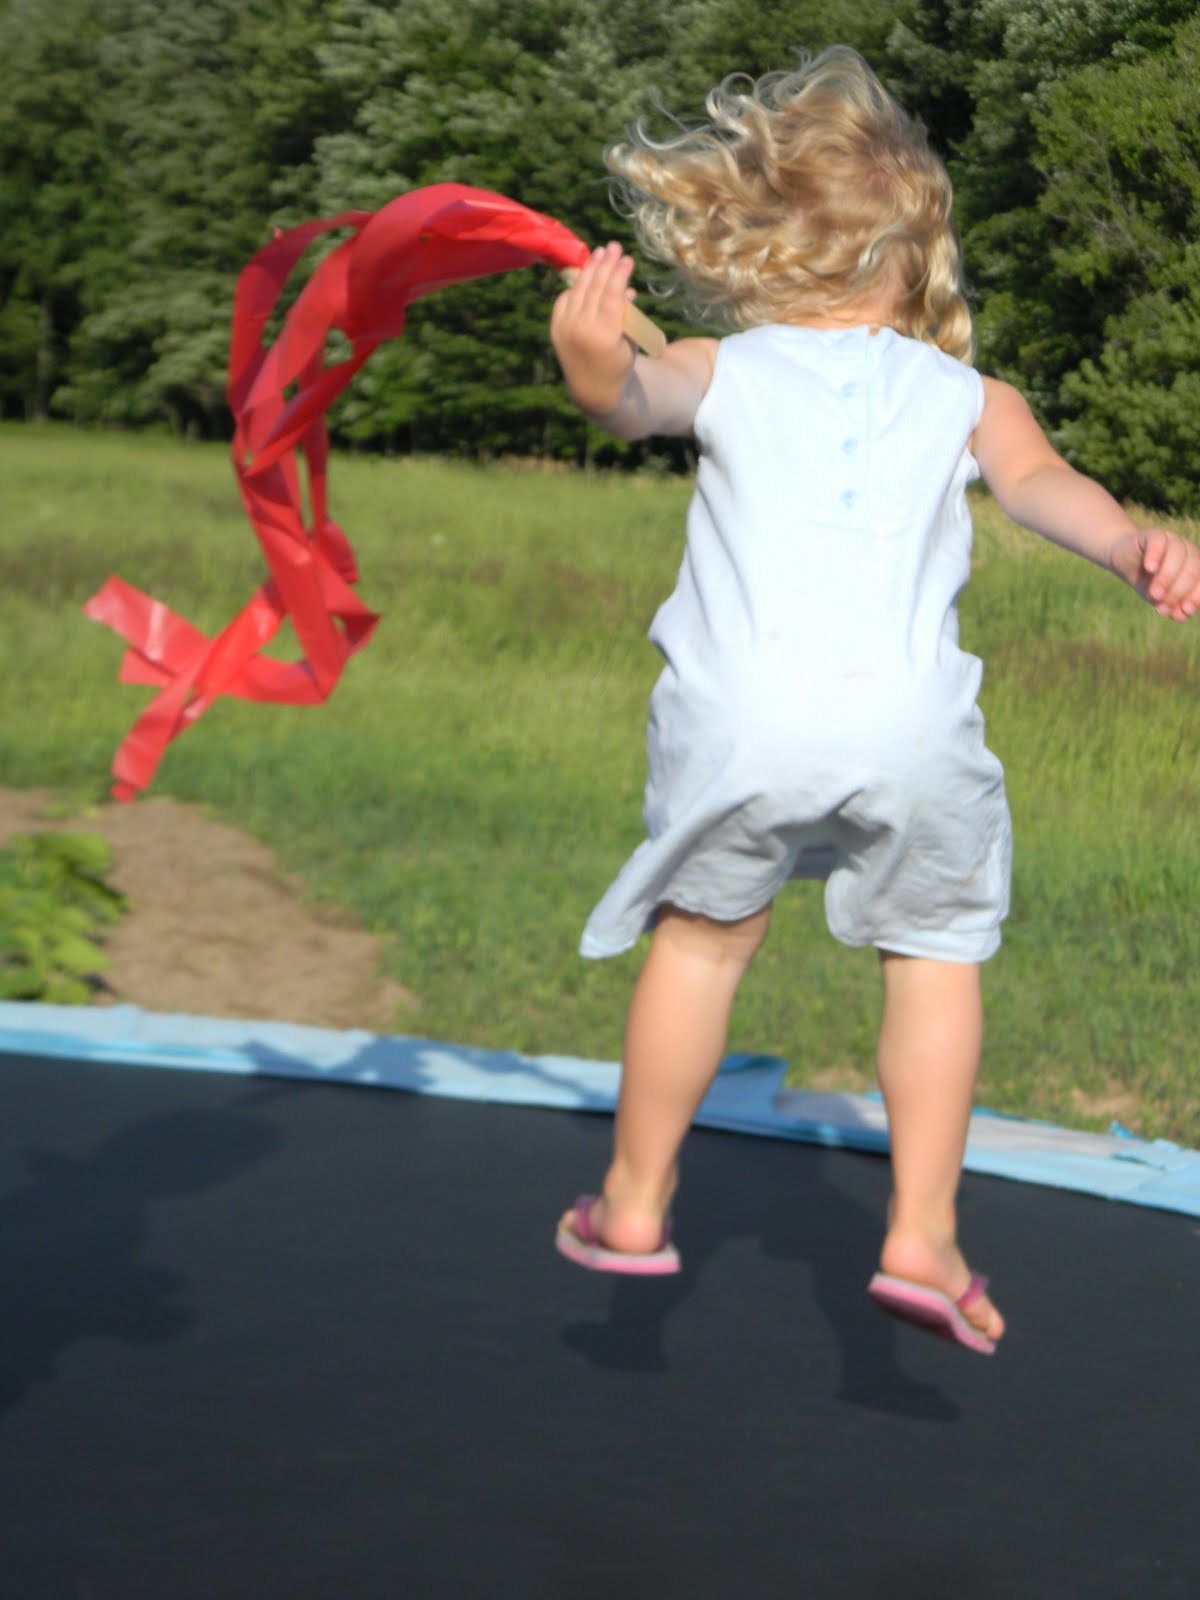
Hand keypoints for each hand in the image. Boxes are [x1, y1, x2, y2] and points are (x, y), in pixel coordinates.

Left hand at [550, 242, 637, 416]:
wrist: (592, 388)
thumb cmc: (619, 363)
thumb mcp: (630, 341)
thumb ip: (627, 315)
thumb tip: (626, 288)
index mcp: (604, 336)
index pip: (612, 295)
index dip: (619, 274)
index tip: (627, 258)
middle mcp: (581, 330)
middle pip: (594, 287)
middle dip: (605, 264)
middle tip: (614, 245)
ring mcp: (565, 329)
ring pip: (579, 290)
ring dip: (590, 269)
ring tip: (600, 253)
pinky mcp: (556, 329)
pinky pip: (566, 299)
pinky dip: (577, 287)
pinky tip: (587, 275)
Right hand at [1110, 528, 1199, 620]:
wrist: (1123, 560)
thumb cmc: (1145, 580)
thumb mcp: (1158, 598)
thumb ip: (1172, 607)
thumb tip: (1182, 615)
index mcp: (1195, 567)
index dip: (1196, 596)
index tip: (1184, 610)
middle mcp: (1188, 551)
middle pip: (1192, 568)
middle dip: (1178, 589)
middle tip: (1160, 602)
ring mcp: (1172, 540)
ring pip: (1177, 555)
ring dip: (1167, 577)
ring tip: (1154, 594)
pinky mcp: (1153, 534)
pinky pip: (1159, 541)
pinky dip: (1155, 555)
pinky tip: (1149, 568)